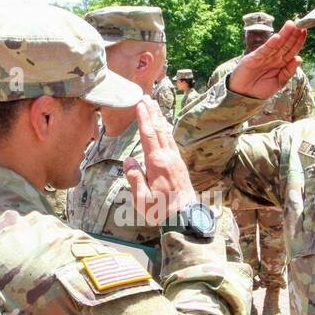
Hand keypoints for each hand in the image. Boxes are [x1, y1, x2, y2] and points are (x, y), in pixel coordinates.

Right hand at [124, 98, 195, 225]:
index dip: (144, 118)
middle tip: (147, 97)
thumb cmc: (161, 212)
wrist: (185, 218)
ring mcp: (175, 160)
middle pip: (159, 130)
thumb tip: (129, 161)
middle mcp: (168, 158)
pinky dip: (167, 130)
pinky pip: (172, 142)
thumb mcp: (142, 200)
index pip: (149, 135)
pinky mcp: (179, 165)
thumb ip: (135, 179)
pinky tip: (165, 126)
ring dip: (160, 118)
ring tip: (155, 106)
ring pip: (167, 134)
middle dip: (152, 112)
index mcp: (157, 164)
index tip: (140, 103)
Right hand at [229, 21, 307, 100]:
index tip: (304, 31)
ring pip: (276, 44)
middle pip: (285, 44)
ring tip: (291, 25)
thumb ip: (288, 72)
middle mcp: (274, 57)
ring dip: (284, 34)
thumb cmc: (260, 90)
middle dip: (293, 34)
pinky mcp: (254, 57)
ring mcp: (264, 56)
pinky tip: (277, 37)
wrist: (243, 95)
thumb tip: (299, 59)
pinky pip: (264, 50)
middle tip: (300, 23)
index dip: (298, 40)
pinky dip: (270, 44)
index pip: (292, 50)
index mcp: (281, 63)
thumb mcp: (278, 83)